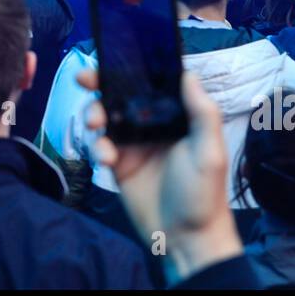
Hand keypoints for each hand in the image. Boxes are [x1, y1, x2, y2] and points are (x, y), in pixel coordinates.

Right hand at [79, 68, 242, 283]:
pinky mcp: (119, 165)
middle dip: (101, 84)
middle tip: (85, 78)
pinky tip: (106, 159)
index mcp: (176, 116)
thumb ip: (202, 111)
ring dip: (94, 115)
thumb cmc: (204, 193)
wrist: (186, 239)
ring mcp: (133, 144)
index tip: (113, 56)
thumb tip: (188, 74)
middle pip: (122, 95)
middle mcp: (153, 125)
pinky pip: (100, 147)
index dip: (133, 68)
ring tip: (95, 124)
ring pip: (106, 117)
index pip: (152, 84)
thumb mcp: (210, 150)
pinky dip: (97, 148)